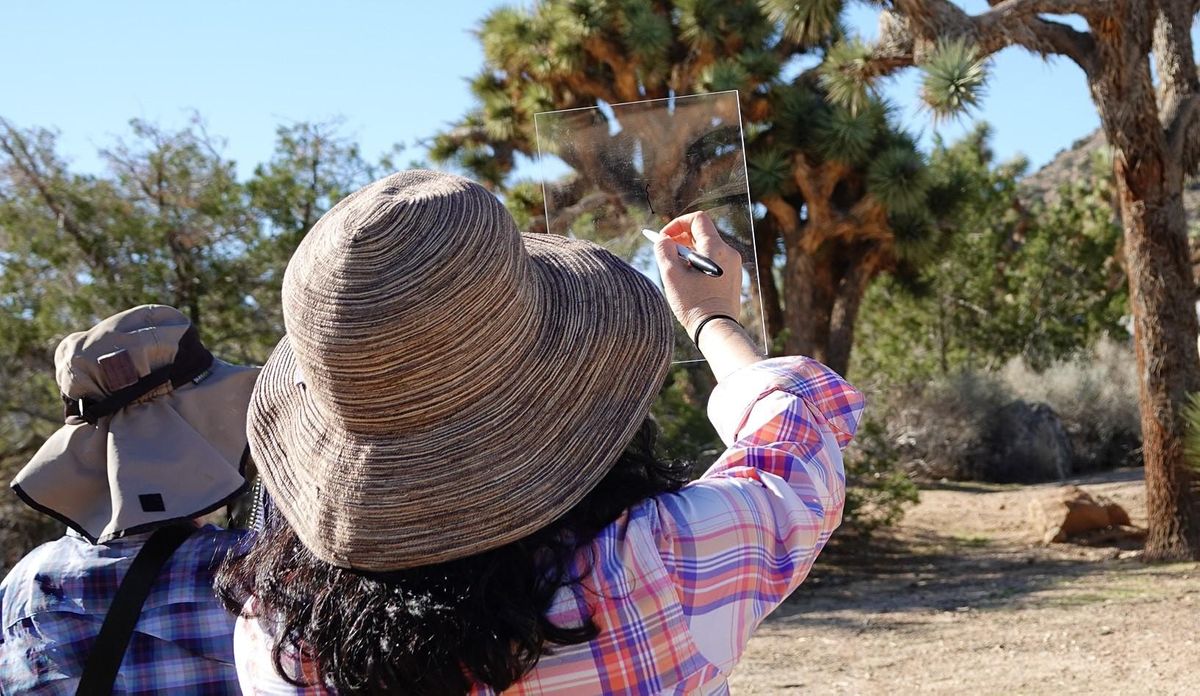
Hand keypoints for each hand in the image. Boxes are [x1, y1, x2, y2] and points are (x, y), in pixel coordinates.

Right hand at [652, 212, 742, 337]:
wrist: (715, 329)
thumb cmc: (693, 304)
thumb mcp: (671, 275)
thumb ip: (663, 250)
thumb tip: (663, 239)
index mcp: (716, 248)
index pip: (697, 219)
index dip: (677, 224)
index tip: (665, 239)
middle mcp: (729, 253)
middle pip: (702, 233)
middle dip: (681, 240)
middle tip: (667, 253)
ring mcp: (733, 266)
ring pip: (707, 248)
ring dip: (689, 253)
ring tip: (677, 270)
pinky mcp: (733, 277)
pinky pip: (714, 261)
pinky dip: (699, 263)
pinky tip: (689, 280)